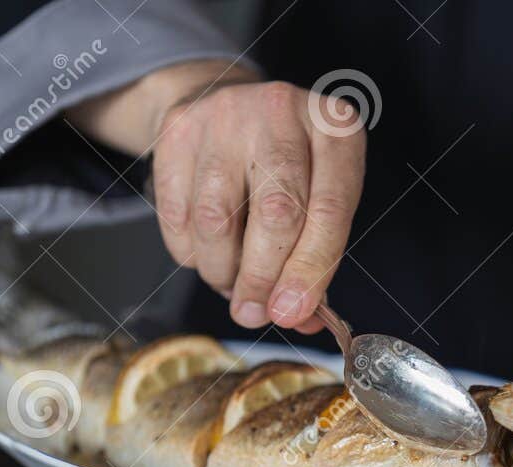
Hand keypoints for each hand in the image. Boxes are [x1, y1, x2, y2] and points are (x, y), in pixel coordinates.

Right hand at [68, 61, 365, 332]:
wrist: (225, 101)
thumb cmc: (287, 165)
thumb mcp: (319, 195)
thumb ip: (316, 256)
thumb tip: (299, 319)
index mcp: (334, 127)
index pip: (329, 208)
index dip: (310, 270)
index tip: (291, 312)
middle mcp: (281, 110)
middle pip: (274, 212)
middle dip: (263, 278)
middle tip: (255, 313)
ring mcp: (225, 114)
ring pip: (217, 219)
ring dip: (223, 271)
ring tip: (231, 283)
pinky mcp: (178, 130)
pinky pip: (178, 215)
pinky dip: (192, 253)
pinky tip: (207, 253)